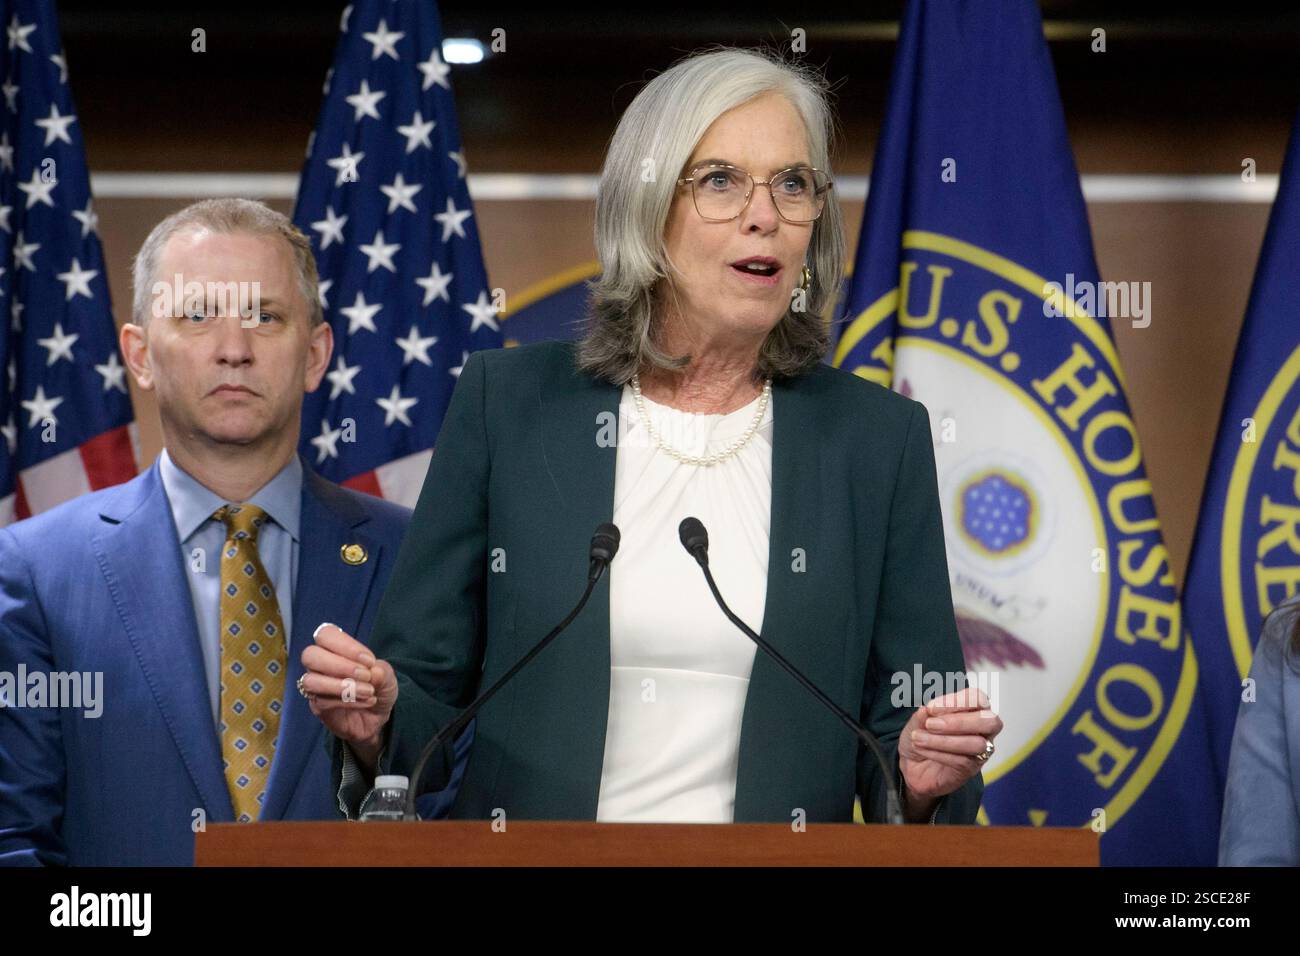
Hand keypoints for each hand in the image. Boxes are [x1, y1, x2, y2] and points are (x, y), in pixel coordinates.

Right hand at [300, 623, 397, 764]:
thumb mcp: (387, 676)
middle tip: (365, 675)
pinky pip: (323, 701)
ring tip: (368, 690)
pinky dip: (349, 701)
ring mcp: (316, 686)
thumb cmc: (377, 687)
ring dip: (342, 685)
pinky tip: (367, 701)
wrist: (378, 715)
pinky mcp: (317, 706)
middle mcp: (319, 665)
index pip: (325, 635)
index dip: (346, 646)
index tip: (370, 661)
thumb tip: (372, 672)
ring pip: (311, 681)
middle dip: (340, 665)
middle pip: (310, 655)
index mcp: (334, 648)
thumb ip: (381, 671)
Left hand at [898, 687, 1002, 799]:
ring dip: (944, 740)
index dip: (956, 701)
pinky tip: (922, 749)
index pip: (977, 698)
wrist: (912, 763)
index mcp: (971, 708)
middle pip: (989, 721)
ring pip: (976, 744)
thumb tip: (927, 710)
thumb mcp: (918, 720)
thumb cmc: (923, 735)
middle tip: (931, 724)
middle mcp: (982, 728)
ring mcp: (980, 750)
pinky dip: (938, 753)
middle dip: (959, 722)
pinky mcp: (971, 768)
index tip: (931, 707)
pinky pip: (962, 761)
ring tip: (919, 738)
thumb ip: (925, 714)